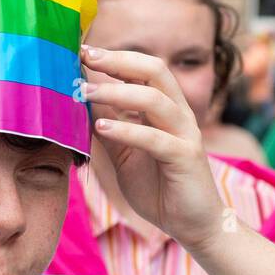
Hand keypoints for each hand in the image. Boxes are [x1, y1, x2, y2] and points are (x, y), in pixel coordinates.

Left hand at [81, 46, 226, 251]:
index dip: (115, 57)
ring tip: (85, 91)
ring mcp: (185, 134)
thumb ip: (109, 126)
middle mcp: (179, 114)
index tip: (82, 50)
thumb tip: (81, 101)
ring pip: (154, 100)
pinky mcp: (185, 158)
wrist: (193, 224)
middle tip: (86, 55)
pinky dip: (127, 130)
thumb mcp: (125, 153)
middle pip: (155, 71)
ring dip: (117, 92)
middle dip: (118, 61)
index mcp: (167, 109)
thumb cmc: (158, 187)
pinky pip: (155, 138)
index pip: (145, 70)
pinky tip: (102, 128)